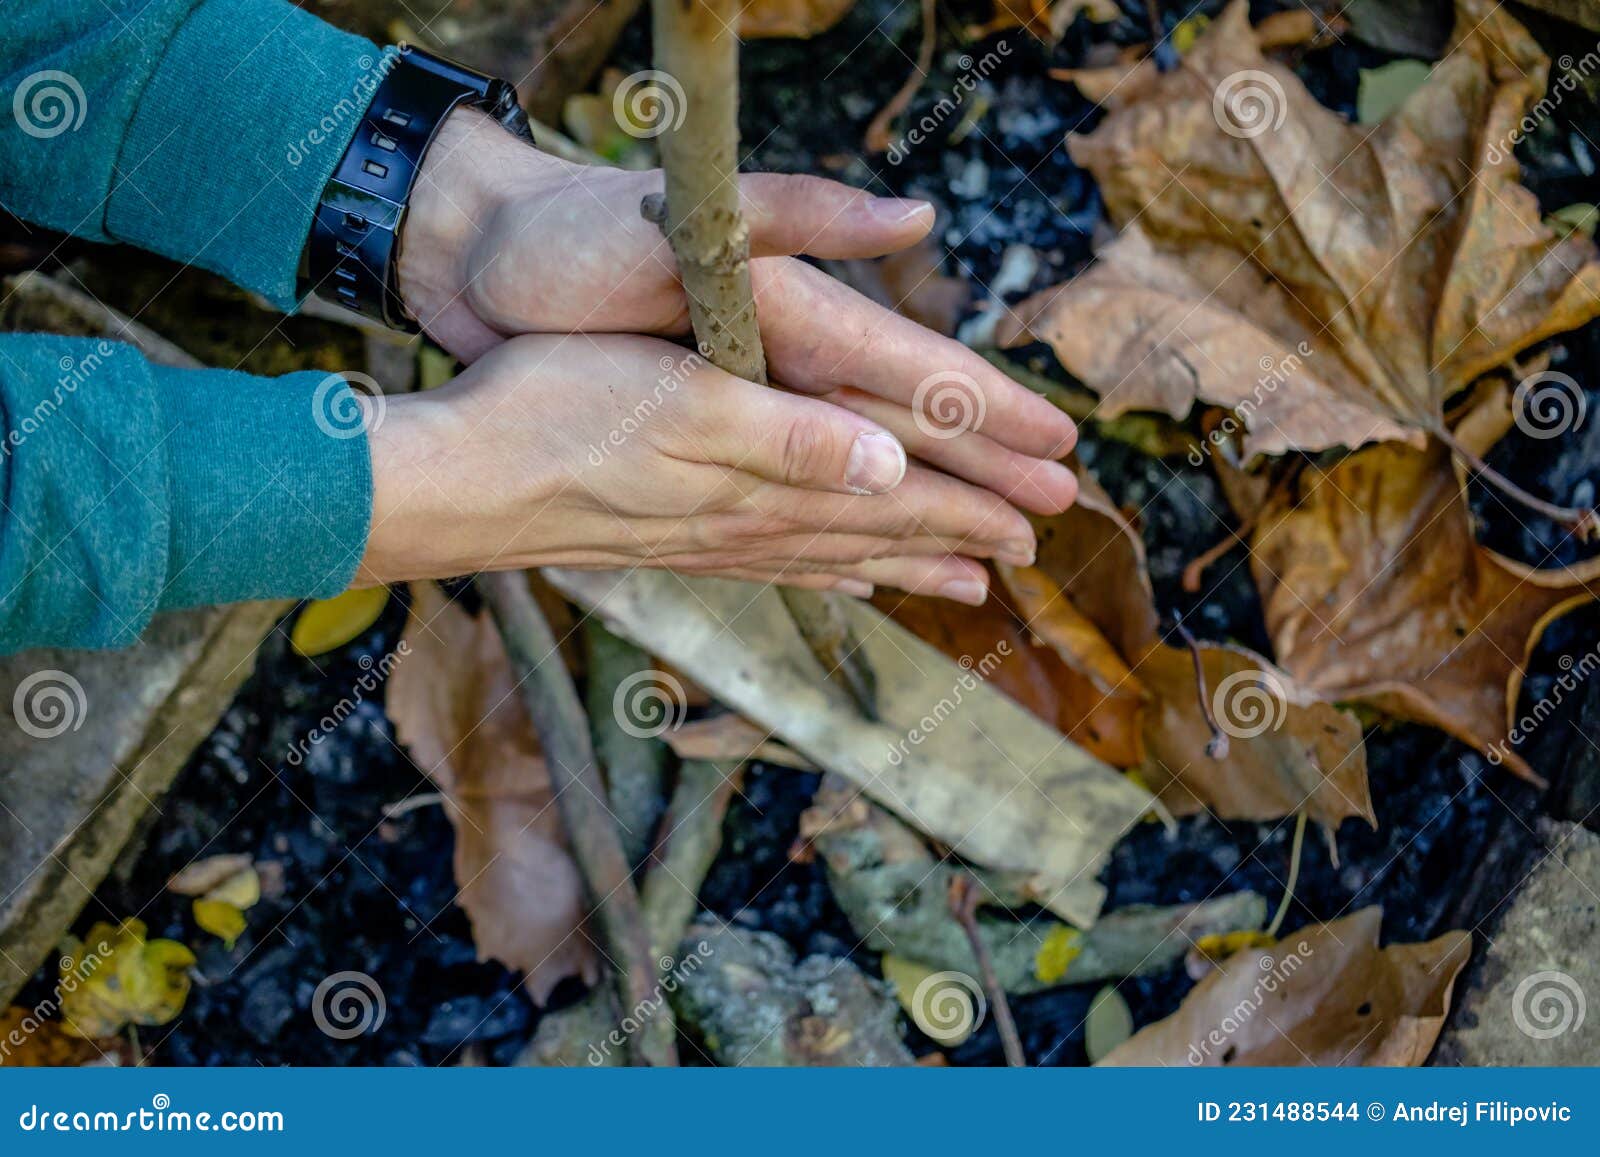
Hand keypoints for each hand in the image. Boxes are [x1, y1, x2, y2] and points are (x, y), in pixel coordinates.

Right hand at [358, 334, 1044, 601]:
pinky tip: (843, 580)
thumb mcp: (682, 404)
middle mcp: (750, 520)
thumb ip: (791, 438)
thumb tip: (893, 468)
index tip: (1040, 514)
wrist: (459, 483)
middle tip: (1027, 555)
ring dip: (902, 565)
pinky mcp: (670, 539)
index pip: (896, 497)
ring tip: (962, 584)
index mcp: (766, 478)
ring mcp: (710, 537)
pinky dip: (823, 573)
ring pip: (833, 555)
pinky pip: (773, 565)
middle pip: (877, 534)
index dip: (972, 502)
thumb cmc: (558, 418)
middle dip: (957, 538)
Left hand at [396, 110, 1078, 518]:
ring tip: (981, 560)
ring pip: (857, 482)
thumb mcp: (690, 214)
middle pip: (906, 435)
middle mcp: (784, 371)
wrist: (481, 254)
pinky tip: (863, 565)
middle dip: (980, 477)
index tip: (1057, 448)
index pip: (920, 375)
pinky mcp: (704, 440)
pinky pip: (791, 506)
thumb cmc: (577, 237)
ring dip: (920, 521)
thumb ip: (801, 216)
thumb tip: (913, 222)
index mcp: (798, 319)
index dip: (991, 415)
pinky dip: (836, 540)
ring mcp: (745, 409)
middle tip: (1052, 515)